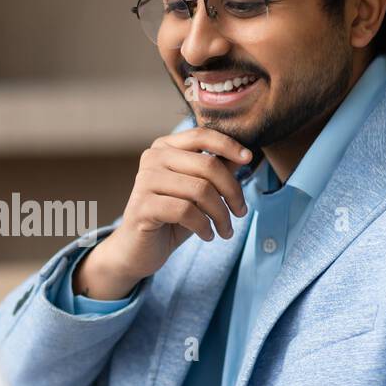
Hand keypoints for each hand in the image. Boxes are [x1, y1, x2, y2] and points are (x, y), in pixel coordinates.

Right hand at [75, 128, 250, 298]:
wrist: (138, 250)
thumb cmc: (171, 218)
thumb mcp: (198, 192)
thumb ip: (216, 171)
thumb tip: (242, 155)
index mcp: (164, 147)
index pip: (202, 136)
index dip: (229, 145)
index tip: (248, 159)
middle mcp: (152, 158)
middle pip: (208, 166)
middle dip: (233, 191)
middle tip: (240, 212)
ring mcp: (145, 181)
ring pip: (200, 190)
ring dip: (221, 215)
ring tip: (225, 230)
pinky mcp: (143, 207)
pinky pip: (186, 211)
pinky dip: (204, 226)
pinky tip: (207, 235)